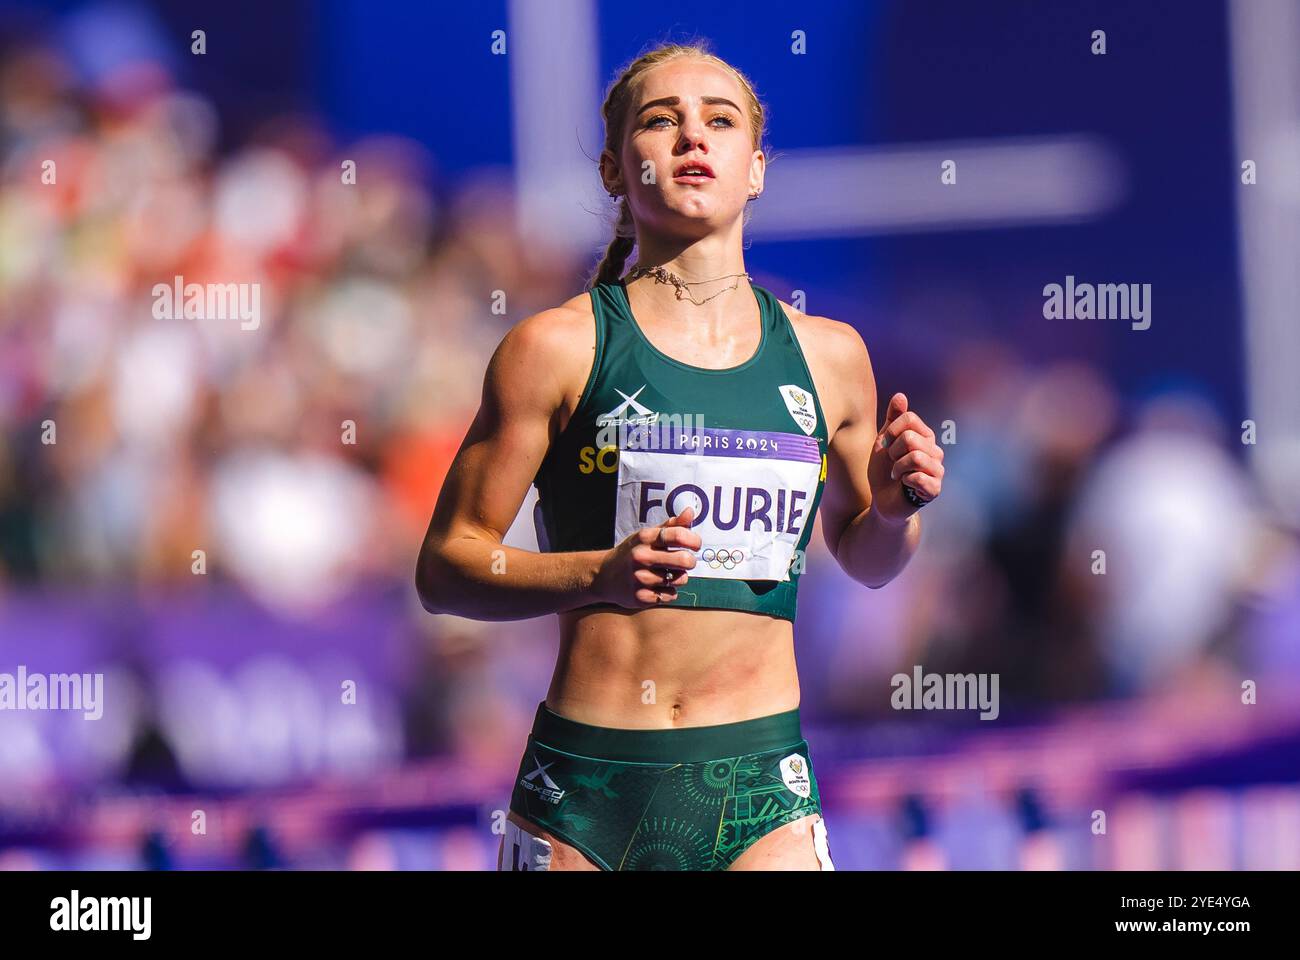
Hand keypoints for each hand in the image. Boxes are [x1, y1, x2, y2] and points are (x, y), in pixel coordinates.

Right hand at [592, 507, 700, 606]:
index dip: (694, 540)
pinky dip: (669, 592)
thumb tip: (691, 512)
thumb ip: (670, 526)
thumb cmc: (631, 553)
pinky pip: (671, 595)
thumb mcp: (646, 536)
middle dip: (690, 561)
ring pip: (680, 579)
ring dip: (679, 577)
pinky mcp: (641, 597)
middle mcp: (642, 557)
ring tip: (668, 574)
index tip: (695, 545)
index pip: (678, 535)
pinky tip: (659, 587)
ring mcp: (640, 578)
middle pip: (684, 560)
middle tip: (686, 562)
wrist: (603, 576)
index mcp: (645, 538)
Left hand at [867, 392, 943, 522]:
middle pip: (910, 437)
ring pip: (915, 456)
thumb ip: (892, 419)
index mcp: (925, 437)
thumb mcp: (884, 442)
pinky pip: (917, 476)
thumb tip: (900, 396)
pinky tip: (904, 484)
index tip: (886, 445)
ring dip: (897, 467)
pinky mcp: (934, 488)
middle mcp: (935, 451)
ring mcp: (937, 470)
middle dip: (893, 451)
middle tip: (892, 462)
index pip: (909, 418)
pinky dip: (903, 480)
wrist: (883, 501)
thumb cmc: (884, 470)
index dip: (890, 431)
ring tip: (897, 474)